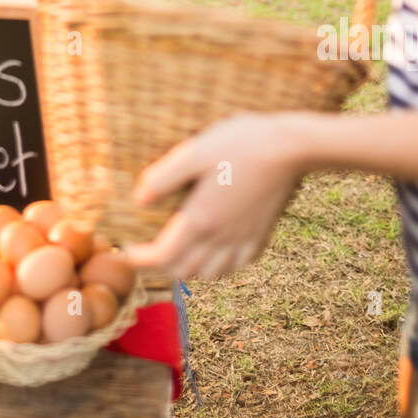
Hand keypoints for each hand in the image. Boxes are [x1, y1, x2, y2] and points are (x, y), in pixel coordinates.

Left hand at [125, 114, 303, 278]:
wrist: (291, 148)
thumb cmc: (241, 144)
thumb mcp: (194, 152)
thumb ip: (163, 178)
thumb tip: (139, 201)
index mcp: (201, 220)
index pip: (163, 258)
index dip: (140, 260)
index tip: (125, 251)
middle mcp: (222, 237)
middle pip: (185, 271)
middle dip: (161, 267)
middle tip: (147, 251)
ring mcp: (245, 238)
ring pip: (213, 273)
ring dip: (190, 270)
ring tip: (178, 252)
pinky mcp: (262, 232)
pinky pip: (239, 263)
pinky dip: (222, 266)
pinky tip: (218, 249)